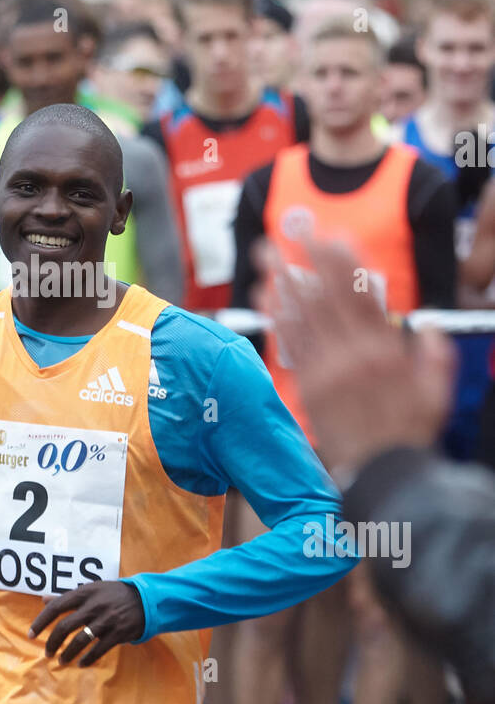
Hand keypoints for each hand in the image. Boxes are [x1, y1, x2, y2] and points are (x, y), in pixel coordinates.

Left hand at [28, 580, 144, 666]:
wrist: (145, 599)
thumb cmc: (112, 594)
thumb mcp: (91, 589)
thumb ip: (67, 596)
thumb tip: (43, 600)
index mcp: (85, 592)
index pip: (56, 607)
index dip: (41, 621)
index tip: (31, 634)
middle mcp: (94, 606)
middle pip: (65, 626)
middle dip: (52, 642)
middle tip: (47, 652)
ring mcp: (106, 620)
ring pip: (80, 641)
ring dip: (67, 653)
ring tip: (61, 660)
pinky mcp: (117, 633)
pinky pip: (98, 650)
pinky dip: (87, 659)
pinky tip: (81, 663)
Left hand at [257, 238, 455, 475]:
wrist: (383, 477)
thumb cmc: (409, 437)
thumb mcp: (436, 396)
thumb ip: (434, 359)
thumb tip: (427, 330)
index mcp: (388, 351)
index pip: (364, 296)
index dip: (346, 264)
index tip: (333, 236)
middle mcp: (356, 356)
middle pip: (328, 295)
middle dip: (310, 258)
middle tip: (294, 226)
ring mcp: (329, 371)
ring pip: (303, 315)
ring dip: (283, 280)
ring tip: (266, 251)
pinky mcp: (310, 387)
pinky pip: (291, 345)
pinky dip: (278, 317)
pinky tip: (265, 295)